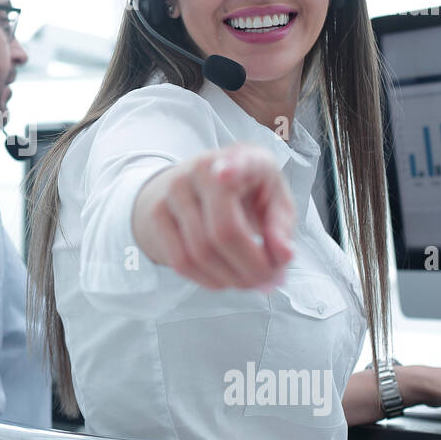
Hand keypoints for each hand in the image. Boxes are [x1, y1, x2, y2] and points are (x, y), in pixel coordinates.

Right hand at [130, 142, 295, 291]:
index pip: (239, 161)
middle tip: (266, 281)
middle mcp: (204, 168)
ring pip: (202, 252)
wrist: (193, 189)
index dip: (233, 167)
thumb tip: (283, 257)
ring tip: (248, 282)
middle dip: (251, 267)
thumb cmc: (245, 196)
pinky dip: (207, 280)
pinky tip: (223, 280)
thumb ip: (281, 228)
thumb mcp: (273, 202)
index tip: (226, 175)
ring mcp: (175, 190)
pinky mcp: (158, 213)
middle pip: (224, 230)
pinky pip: (181, 260)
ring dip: (231, 279)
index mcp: (244, 158)